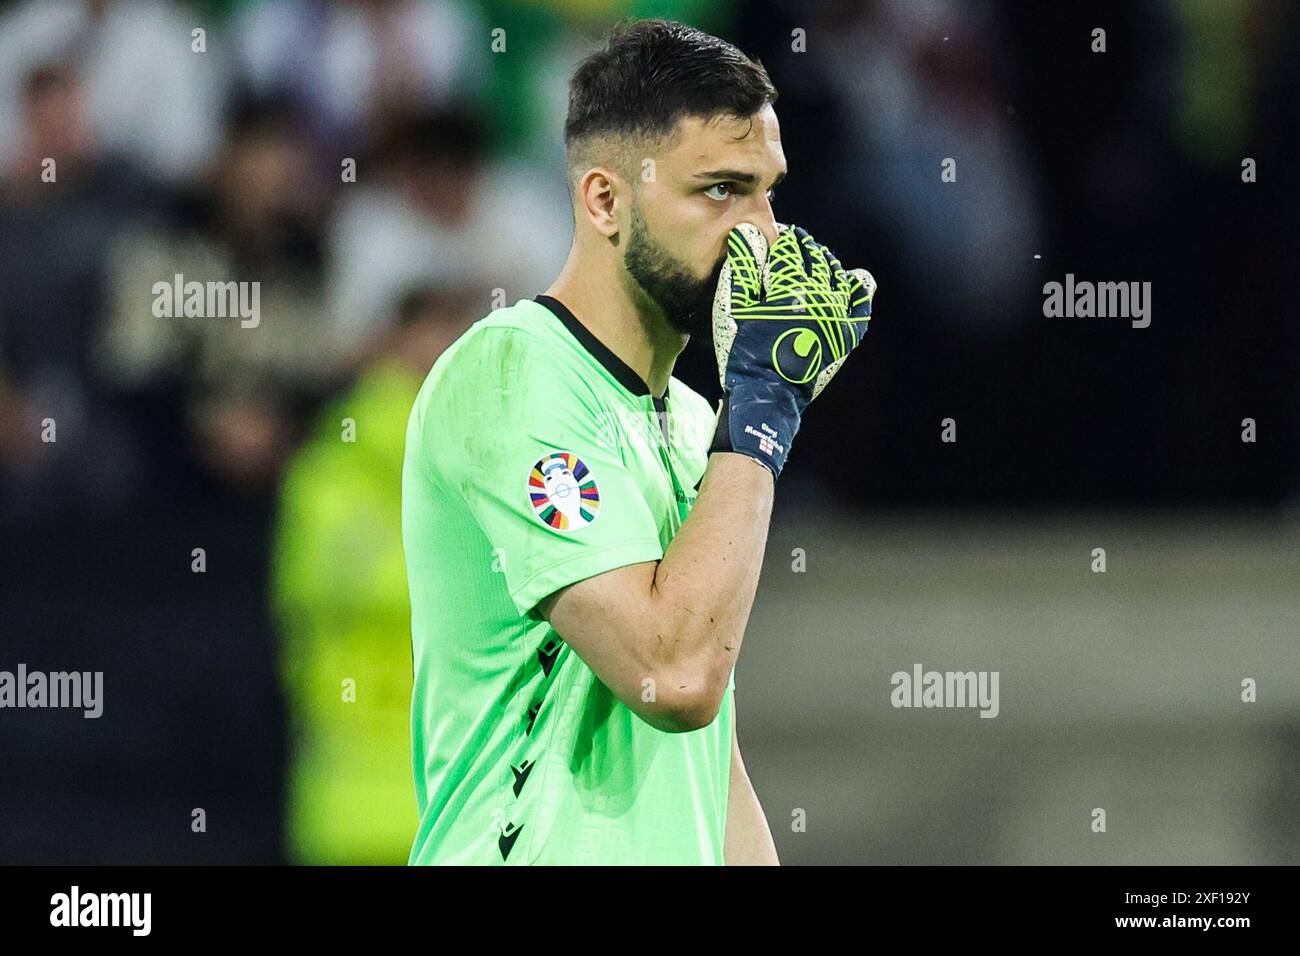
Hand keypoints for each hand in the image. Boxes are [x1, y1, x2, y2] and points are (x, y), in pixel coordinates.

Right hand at [709, 222, 875, 477]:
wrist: (766, 396)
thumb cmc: (743, 351)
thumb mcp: (733, 307)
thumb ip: (742, 266)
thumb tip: (749, 231)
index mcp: (791, 285)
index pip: (791, 247)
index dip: (783, 238)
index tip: (776, 239)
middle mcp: (821, 295)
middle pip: (817, 257)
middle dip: (804, 248)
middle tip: (793, 249)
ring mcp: (838, 314)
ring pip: (838, 274)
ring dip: (826, 263)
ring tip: (814, 263)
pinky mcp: (846, 334)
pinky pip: (861, 302)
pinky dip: (858, 286)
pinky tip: (852, 279)